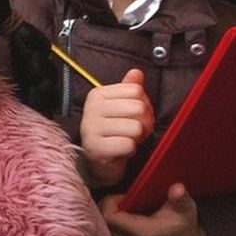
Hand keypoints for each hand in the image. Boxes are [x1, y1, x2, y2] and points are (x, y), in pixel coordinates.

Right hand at [79, 68, 153, 186]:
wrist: (99, 162)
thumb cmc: (114, 132)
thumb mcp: (122, 107)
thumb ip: (130, 89)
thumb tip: (136, 72)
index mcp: (98, 94)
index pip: (136, 90)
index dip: (143, 106)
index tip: (133, 117)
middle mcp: (92, 108)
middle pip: (139, 107)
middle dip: (143, 123)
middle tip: (132, 132)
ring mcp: (91, 128)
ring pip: (136, 127)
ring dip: (136, 138)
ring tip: (125, 140)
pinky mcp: (95, 148)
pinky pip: (128, 145)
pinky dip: (129, 150)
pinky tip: (119, 151)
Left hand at [100, 183, 208, 235]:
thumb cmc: (183, 221)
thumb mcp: (185, 207)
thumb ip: (180, 198)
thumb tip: (177, 188)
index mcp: (142, 234)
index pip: (110, 217)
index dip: (111, 202)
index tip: (124, 195)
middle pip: (103, 223)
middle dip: (106, 207)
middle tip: (120, 199)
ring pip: (103, 230)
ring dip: (107, 216)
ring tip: (120, 207)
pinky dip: (109, 225)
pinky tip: (120, 217)